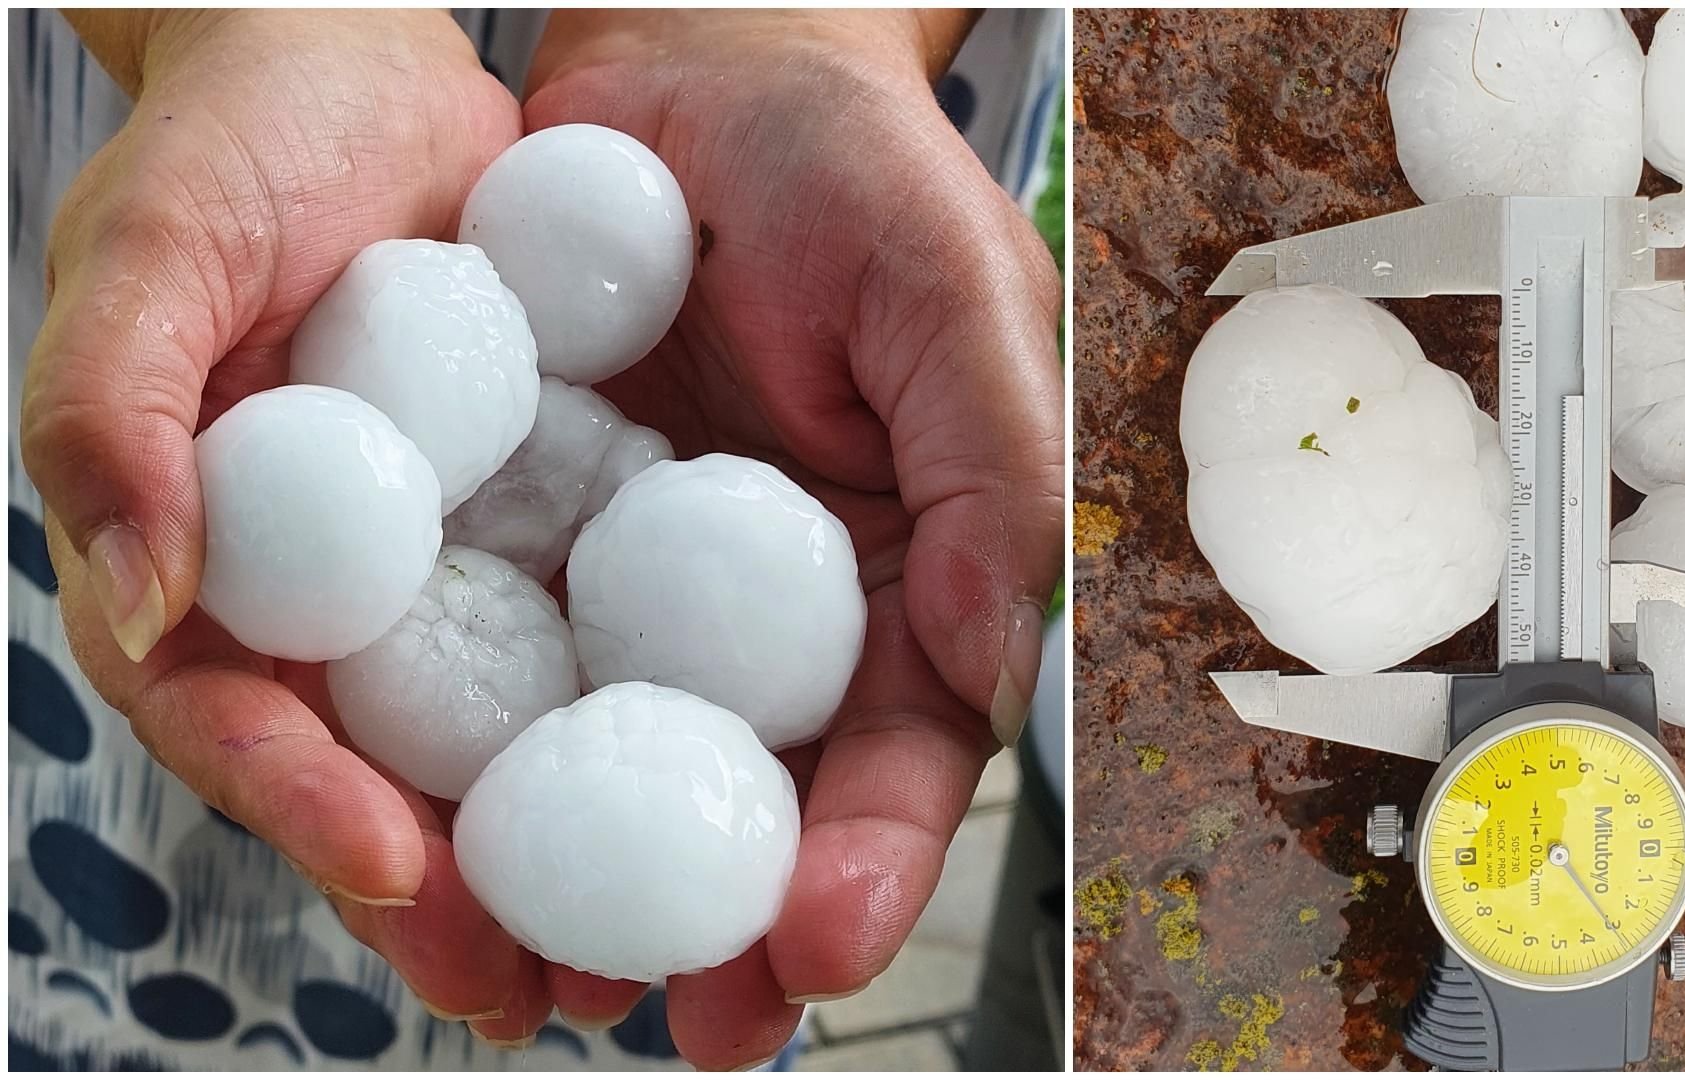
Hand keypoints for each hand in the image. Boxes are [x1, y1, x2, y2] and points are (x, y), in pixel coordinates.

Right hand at [18, 10, 644, 1043]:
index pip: (235, 719)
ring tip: (636, 962)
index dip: (304, 806)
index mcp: (209, 560)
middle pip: (370, 780)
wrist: (374, 75)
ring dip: (549, 866)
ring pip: (484, 750)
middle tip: (535, 991)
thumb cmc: (245, 146)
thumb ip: (112, 407)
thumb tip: (137, 598)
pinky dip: (628, 740)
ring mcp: (435, 575)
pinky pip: (582, 651)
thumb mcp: (160, 245)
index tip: (401, 870)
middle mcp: (325, 595)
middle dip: (444, 899)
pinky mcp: (534, 536)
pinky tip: (706, 801)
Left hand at [522, 9, 1063, 1066]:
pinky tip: (442, 830)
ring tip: (555, 983)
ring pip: (624, 760)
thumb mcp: (957, 295)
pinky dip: (476, 749)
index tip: (822, 946)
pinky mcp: (530, 537)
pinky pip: (500, 651)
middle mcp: (774, 605)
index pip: (906, 742)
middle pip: (763, 791)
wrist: (698, 62)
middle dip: (736, 919)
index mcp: (901, 574)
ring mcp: (645, 581)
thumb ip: (990, 476)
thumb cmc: (855, 168)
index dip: (877, 853)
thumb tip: (979, 664)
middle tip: (699, 1023)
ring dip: (596, 882)